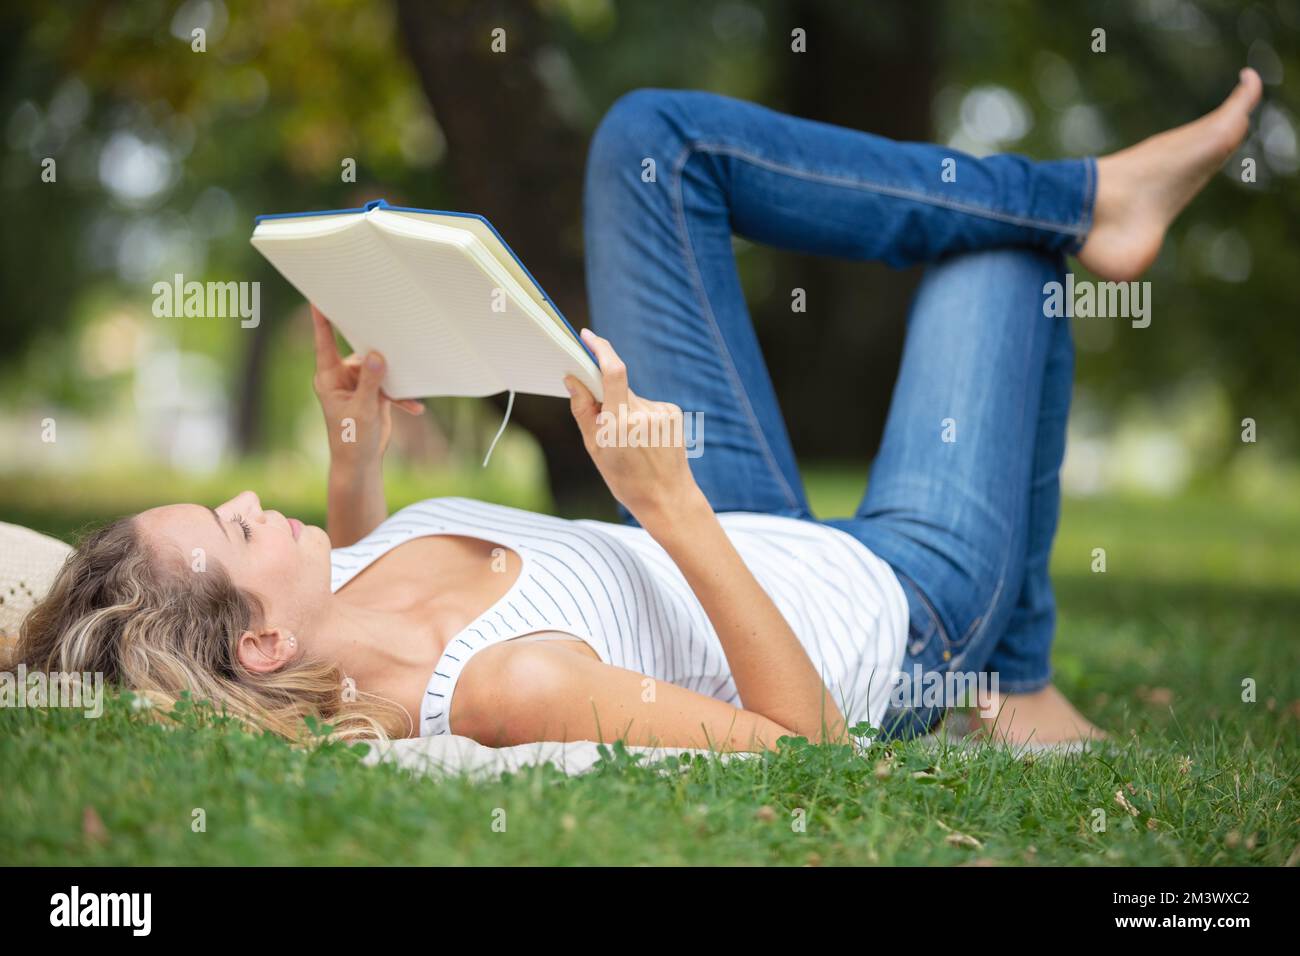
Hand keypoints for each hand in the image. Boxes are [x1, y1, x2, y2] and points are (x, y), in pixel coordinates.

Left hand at [310, 304, 422, 466]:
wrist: (361, 462)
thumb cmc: (351, 439)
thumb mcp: (362, 410)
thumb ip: (369, 381)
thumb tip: (376, 355)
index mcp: (329, 377)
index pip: (324, 341)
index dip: (321, 318)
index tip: (318, 297)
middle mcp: (342, 376)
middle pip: (358, 349)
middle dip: (375, 344)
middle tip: (388, 327)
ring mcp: (359, 384)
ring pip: (379, 367)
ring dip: (394, 376)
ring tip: (407, 386)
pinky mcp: (373, 393)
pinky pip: (389, 384)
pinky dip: (402, 395)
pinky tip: (415, 407)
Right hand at [565, 329, 705, 526]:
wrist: (667, 498)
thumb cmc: (626, 479)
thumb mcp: (595, 448)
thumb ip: (583, 410)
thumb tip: (572, 378)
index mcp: (621, 423)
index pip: (612, 372)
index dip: (599, 349)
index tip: (586, 336)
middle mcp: (644, 413)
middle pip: (617, 387)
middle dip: (604, 397)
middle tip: (603, 424)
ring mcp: (662, 411)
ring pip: (631, 397)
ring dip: (623, 410)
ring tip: (630, 443)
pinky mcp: (673, 412)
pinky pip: (646, 405)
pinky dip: (639, 416)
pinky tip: (644, 441)